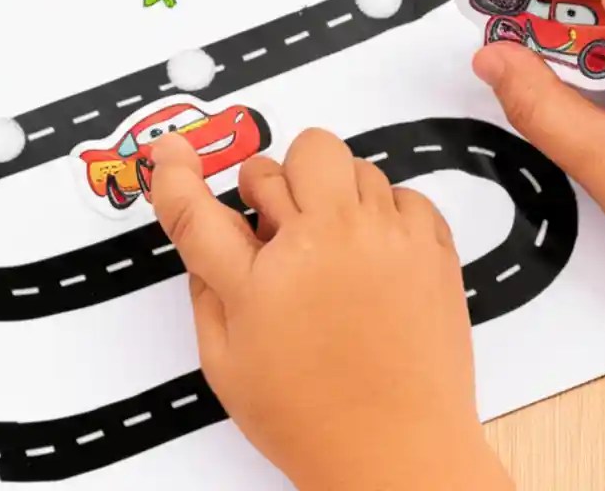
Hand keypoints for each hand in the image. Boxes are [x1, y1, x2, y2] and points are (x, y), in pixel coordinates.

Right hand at [150, 130, 511, 490]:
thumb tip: (206, 234)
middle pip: (300, 152)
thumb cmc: (312, 417)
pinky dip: (383, 215)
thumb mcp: (227, 361)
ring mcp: (389, 236)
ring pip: (353, 165)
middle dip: (282, 180)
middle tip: (279, 227)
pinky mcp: (433, 247)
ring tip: (332, 252)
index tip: (171, 154)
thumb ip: (208, 288)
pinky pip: (403, 193)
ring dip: (334, 196)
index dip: (175, 173)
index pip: (199, 207)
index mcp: (264, 275)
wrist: (398, 452)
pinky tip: (372, 260)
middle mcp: (330, 238)